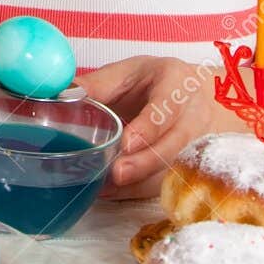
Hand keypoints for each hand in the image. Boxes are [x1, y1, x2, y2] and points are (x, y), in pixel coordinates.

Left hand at [81, 54, 222, 198]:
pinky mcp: (194, 166)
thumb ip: (99, 84)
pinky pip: (169, 183)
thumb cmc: (157, 82)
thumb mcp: (131, 71)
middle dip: (145, 163)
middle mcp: (195, 115)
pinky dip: (140, 190)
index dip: (148, 127)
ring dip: (140, 182)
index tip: (126, 143)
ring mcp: (200, 143)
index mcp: (178, 83)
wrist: (199, 95)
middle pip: (174, 144)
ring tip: (106, 187)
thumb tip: (63, 94)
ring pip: (173, 169)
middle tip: (115, 174)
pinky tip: (113, 191)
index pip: (168, 107)